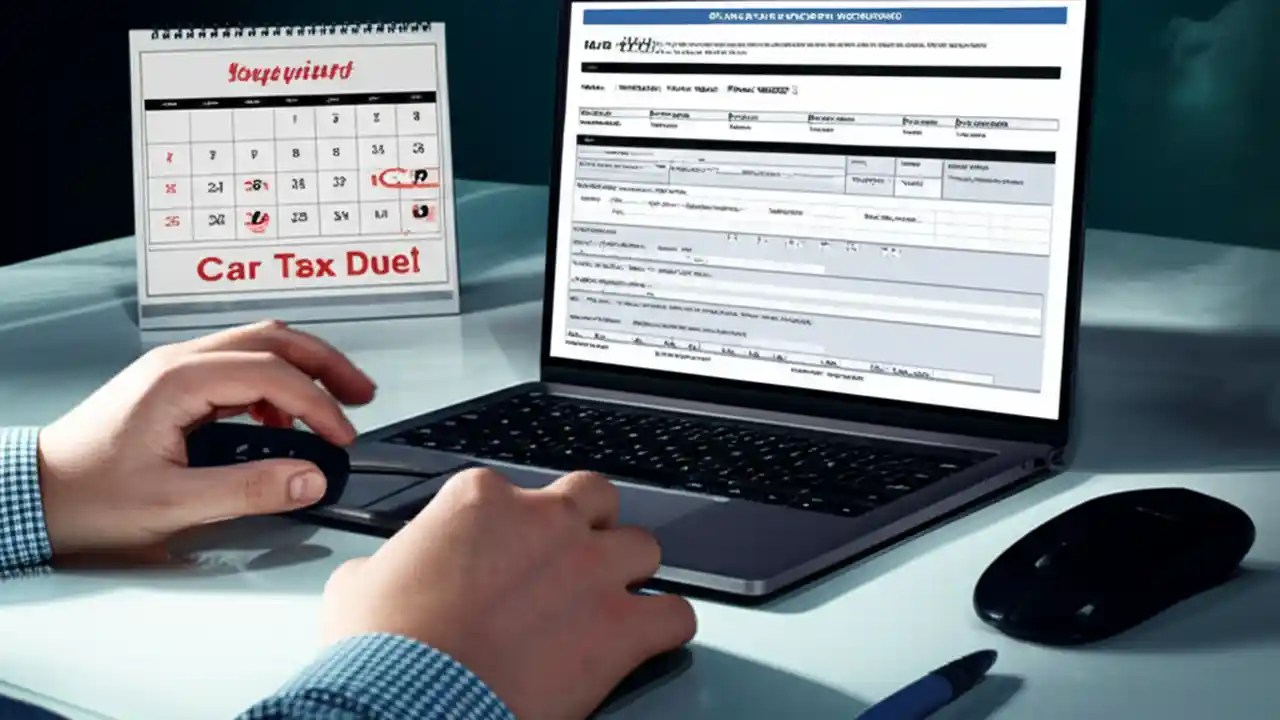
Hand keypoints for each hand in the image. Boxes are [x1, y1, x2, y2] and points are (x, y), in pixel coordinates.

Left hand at [36, 320, 375, 556]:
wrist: (34, 494)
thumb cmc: (88, 496)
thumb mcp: (173, 503)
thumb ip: (250, 491)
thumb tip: (310, 477)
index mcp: (179, 380)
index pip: (272, 373)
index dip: (319, 404)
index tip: (342, 437)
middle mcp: (179, 362)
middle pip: (273, 339)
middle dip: (325, 363)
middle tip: (362, 393)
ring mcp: (175, 369)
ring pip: (257, 346)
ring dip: (302, 367)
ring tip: (334, 402)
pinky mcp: (174, 385)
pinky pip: (238, 366)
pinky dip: (273, 384)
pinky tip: (282, 419)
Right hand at [322, 468, 697, 719]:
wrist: (408, 704)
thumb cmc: (383, 651)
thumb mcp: (360, 584)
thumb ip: (389, 562)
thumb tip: (384, 573)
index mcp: (481, 499)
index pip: (517, 492)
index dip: (515, 530)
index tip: (508, 556)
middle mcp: (544, 520)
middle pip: (596, 498)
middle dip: (591, 524)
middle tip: (574, 560)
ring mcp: (589, 569)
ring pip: (644, 546)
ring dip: (631, 573)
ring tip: (612, 601)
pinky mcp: (621, 626)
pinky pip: (676, 613)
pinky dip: (666, 627)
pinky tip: (648, 638)